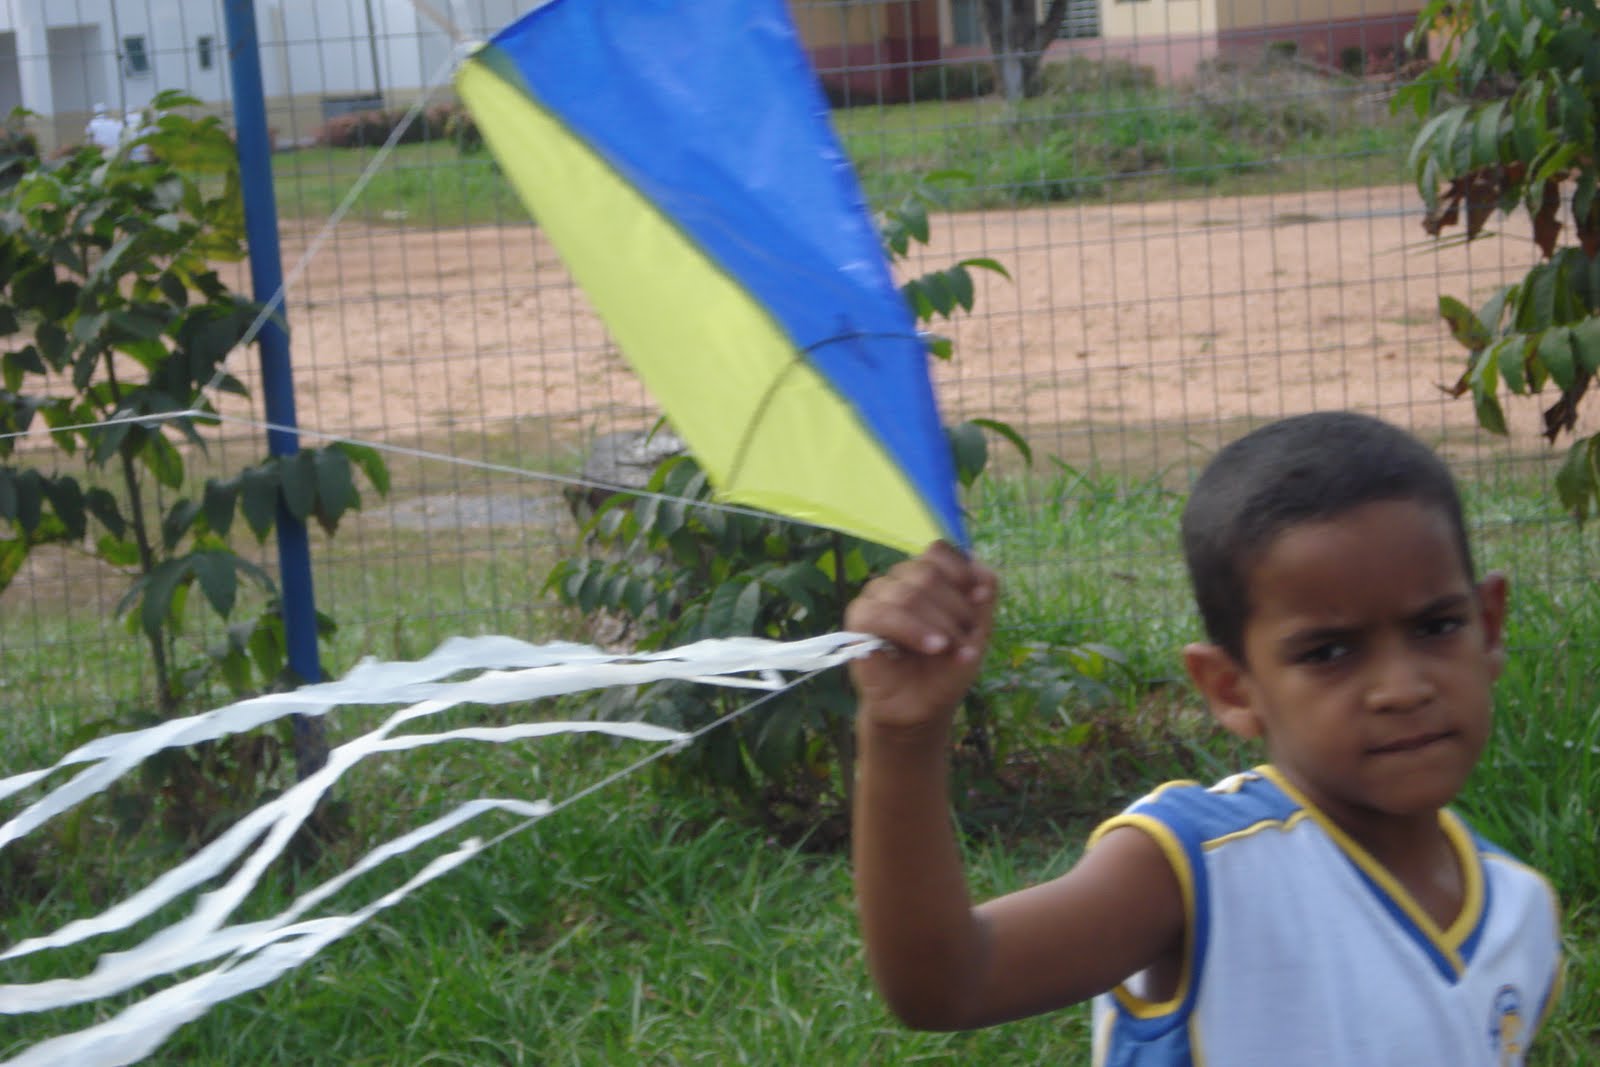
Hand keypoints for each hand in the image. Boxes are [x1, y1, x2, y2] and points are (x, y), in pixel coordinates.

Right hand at [845, 542, 996, 734]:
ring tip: (948, 649)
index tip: (978, 600)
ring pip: (908, 592)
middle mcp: (900, 581)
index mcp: (927, 577)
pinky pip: (881, 612)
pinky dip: (911, 629)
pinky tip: (931, 646)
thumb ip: (983, 595)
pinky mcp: (859, 619)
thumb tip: (978, 566)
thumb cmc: (946, 668)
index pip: (938, 550)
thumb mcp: (977, 632)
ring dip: (937, 624)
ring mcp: (877, 597)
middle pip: (927, 573)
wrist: (922, 707)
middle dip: (954, 609)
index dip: (960, 571)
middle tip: (964, 640)